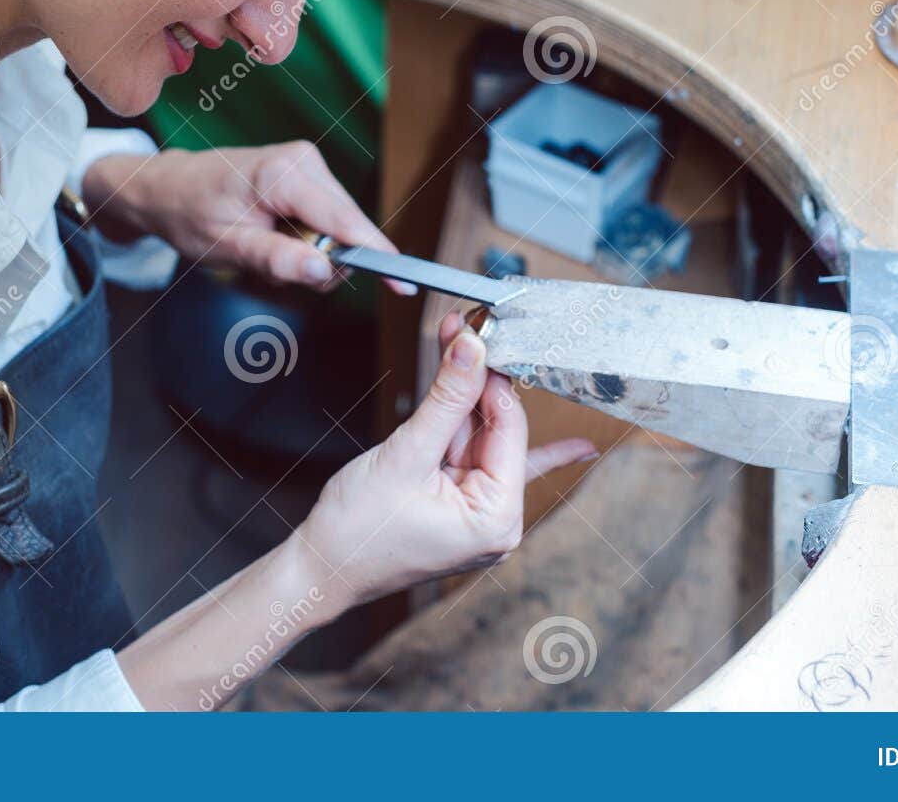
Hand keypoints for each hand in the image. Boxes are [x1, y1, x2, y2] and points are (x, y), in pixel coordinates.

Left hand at [82, 140, 411, 292]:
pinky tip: (277, 236)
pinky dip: (309, 238)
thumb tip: (326, 273)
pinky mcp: (308, 173)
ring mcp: (308, 163)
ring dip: (314, 250)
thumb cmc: (189, 213)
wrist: (167, 186)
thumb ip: (278, 259)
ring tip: (267, 248)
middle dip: (326, 258)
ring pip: (340, 225)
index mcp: (283, 174)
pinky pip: (328, 218)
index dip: (377, 254)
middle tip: (277, 268)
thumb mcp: (227, 247)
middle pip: (348, 225)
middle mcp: (304, 160)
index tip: (405, 283)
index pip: (345, 220)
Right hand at [294, 312, 597, 605]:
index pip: (509, 429)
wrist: (318, 570)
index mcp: (497, 519)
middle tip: (462, 327)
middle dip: (476, 380)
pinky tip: (579, 448)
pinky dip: (486, 434)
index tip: (475, 332)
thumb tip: (473, 349)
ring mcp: (479, 515)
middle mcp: (498, 521)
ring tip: (454, 340)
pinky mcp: (460, 507)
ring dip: (464, 398)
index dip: (491, 376)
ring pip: (479, 437)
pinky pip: (479, 461)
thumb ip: (445, 400)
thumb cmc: (356, 532)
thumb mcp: (406, 455)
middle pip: (497, 430)